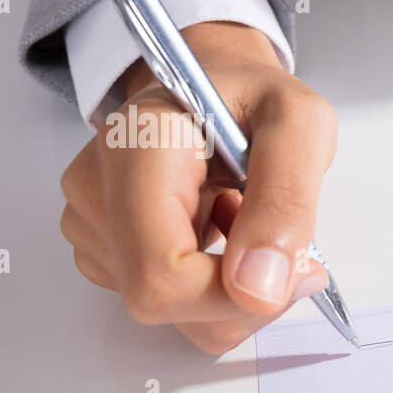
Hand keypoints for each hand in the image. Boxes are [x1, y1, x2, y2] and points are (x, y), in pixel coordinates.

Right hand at [60, 21, 336, 353]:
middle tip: (282, 242)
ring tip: (241, 214)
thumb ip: (288, 201)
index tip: (295, 270)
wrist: (215, 82)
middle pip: (160, 301)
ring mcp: (90, 219)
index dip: (232, 295)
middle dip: (238, 294)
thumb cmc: (254, 97)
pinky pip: (166, 299)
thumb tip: (259, 287)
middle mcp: (95, 187)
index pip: (160, 273)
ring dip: (227, 282)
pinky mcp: (102, 244)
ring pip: (169, 310)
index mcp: (135, 147)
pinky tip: (219, 226)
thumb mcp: (301, 126)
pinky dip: (208, 279)